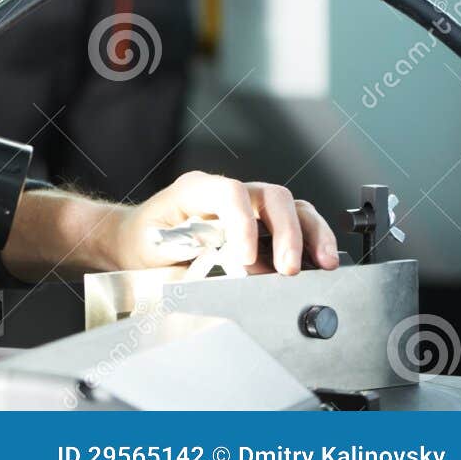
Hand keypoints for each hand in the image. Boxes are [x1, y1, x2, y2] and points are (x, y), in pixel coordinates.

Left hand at [105, 171, 339, 274]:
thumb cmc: (143, 240)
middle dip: (287, 233)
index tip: (244, 257)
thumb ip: (191, 254)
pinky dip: (312, 241)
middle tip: (288, 269)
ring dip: (311, 235)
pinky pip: (296, 223)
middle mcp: (227, 191)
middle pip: (271, 197)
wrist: (136, 240)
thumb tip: (224, 270)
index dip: (243, 223)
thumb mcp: (156, 248)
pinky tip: (320, 263)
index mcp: (195, 189)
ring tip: (323, 264)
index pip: (230, 192)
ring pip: (292, 207)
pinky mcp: (261, 223)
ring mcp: (248, 205)